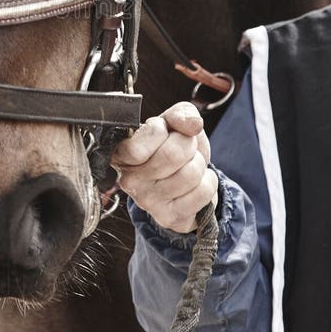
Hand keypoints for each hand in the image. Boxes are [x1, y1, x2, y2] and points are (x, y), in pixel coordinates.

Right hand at [111, 102, 217, 232]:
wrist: (185, 180)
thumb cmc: (172, 146)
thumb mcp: (173, 122)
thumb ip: (180, 114)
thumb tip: (193, 125)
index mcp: (121, 155)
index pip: (138, 146)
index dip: (160, 130)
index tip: (163, 131)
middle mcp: (129, 181)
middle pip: (172, 155)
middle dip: (188, 145)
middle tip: (185, 148)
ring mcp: (148, 202)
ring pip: (190, 174)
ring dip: (200, 164)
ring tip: (191, 165)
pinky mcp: (169, 217)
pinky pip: (202, 193)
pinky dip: (209, 182)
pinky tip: (198, 182)